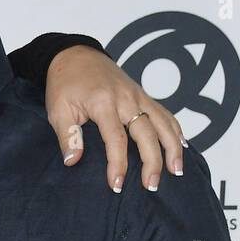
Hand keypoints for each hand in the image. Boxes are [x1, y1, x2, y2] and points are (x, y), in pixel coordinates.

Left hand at [46, 46, 184, 192]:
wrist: (74, 55)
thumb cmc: (64, 84)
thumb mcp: (57, 110)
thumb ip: (67, 135)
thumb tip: (72, 161)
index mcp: (103, 103)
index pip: (116, 139)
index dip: (118, 164)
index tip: (116, 185)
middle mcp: (126, 98)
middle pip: (147, 133)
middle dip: (152, 161)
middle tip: (152, 185)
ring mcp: (138, 95)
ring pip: (163, 122)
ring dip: (173, 146)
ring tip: (176, 170)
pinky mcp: (142, 95)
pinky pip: (164, 113)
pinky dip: (175, 129)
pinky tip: (182, 146)